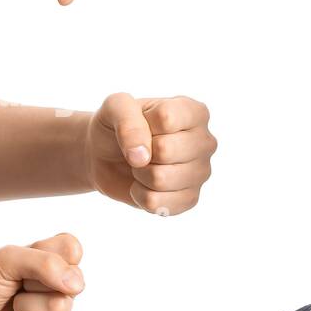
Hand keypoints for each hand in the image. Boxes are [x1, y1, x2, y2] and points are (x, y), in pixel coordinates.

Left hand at [0, 233, 83, 310]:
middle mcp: (58, 289)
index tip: (24, 265)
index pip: (73, 250)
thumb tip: (76, 285)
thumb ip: (46, 263)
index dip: (51, 256)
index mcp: (51, 264)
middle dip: (34, 284)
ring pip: (62, 308)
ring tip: (12, 310)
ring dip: (27, 308)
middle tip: (14, 289)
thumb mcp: (7, 260)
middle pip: (72, 281)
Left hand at [86, 94, 216, 215]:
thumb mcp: (115, 107)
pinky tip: (145, 185)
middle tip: (140, 149)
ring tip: (142, 166)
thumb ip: (127, 121)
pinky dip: (140, 195)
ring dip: (140, 174)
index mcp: (194, 112)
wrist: (106, 156)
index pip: (166, 118)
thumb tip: (141, 157)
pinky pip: (157, 203)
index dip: (142, 125)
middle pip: (166, 150)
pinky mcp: (190, 199)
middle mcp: (205, 142)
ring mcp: (201, 173)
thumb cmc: (116, 126)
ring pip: (161, 179)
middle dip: (141, 152)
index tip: (141, 125)